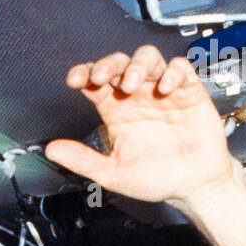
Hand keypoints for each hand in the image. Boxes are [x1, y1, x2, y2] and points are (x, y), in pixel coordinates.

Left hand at [45, 46, 233, 206]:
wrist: (194, 186)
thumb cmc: (157, 179)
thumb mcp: (113, 173)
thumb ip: (83, 160)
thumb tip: (52, 150)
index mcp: (117, 111)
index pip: (96, 82)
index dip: (85, 74)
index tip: (74, 79)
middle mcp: (138, 96)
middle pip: (119, 63)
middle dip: (109, 64)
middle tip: (102, 76)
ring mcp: (162, 91)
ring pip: (148, 58)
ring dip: (137, 65)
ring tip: (132, 85)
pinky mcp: (188, 91)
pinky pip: (180, 69)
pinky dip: (171, 72)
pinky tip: (164, 88)